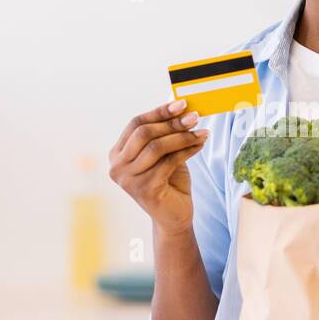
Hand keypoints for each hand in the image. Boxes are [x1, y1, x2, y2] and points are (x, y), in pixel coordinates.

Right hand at [108, 99, 207, 235]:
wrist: (174, 216)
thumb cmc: (169, 181)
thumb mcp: (164, 153)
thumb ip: (165, 133)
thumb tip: (181, 106)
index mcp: (117, 154)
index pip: (136, 124)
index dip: (159, 112)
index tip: (182, 104)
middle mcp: (117, 166)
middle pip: (144, 133)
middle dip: (172, 123)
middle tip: (194, 117)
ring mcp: (128, 180)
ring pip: (157, 147)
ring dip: (182, 136)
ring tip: (201, 132)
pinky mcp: (144, 190)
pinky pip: (169, 162)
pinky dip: (187, 150)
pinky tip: (199, 145)